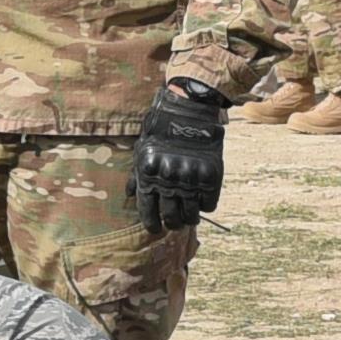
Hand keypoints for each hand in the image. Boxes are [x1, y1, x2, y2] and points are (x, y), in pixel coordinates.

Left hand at [131, 79, 229, 237]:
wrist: (189, 110)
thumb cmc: (161, 131)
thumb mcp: (142, 150)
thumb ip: (136, 175)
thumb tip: (130, 194)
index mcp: (148, 176)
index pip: (148, 213)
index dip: (152, 225)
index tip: (156, 229)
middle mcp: (168, 181)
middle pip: (171, 218)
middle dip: (172, 223)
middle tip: (174, 222)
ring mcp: (190, 179)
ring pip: (191, 216)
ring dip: (190, 218)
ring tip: (189, 215)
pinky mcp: (210, 176)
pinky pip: (209, 204)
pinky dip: (206, 205)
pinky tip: (202, 199)